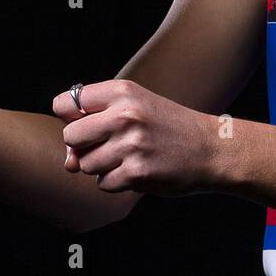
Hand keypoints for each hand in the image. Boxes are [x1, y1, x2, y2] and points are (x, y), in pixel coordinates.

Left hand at [51, 80, 218, 195]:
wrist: (211, 148)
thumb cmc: (167, 127)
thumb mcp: (136, 106)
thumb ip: (95, 123)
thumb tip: (68, 163)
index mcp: (122, 92)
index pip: (65, 103)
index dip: (71, 117)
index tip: (88, 123)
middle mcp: (124, 115)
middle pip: (70, 137)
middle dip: (83, 146)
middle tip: (108, 145)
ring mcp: (131, 145)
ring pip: (85, 164)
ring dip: (101, 167)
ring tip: (127, 157)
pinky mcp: (137, 172)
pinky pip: (103, 184)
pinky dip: (116, 182)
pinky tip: (137, 170)